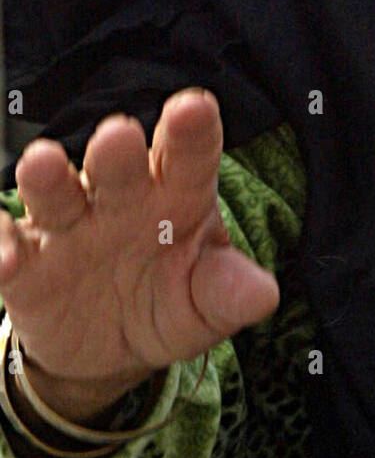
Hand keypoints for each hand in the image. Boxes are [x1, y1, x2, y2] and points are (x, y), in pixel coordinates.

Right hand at [0, 89, 279, 395]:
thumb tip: (265, 293)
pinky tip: (5, 259)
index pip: (189, 157)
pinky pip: (6, 247)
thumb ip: (229, 293)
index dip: (192, 132)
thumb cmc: (169, 302)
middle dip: (116, 150)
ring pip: (55, 192)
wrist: (112, 350)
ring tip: (42, 163)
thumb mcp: (206, 305)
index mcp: (175, 197)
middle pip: (118, 165)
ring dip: (47, 177)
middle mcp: (119, 200)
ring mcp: (68, 227)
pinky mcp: (25, 265)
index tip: (194, 107)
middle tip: (117, 135)